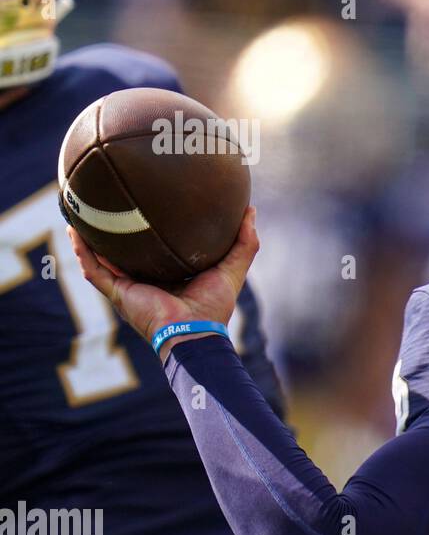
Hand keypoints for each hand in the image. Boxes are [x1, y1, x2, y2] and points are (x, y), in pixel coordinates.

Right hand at [68, 206, 259, 357]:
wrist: (194, 332)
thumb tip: (250, 210)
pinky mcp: (118, 293)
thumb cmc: (214, 306)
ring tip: (82, 211)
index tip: (152, 204)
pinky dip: (82, 251)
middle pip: (127, 251)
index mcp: (171, 275)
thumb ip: (245, 242)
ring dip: (91, 237)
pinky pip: (93, 269)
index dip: (154, 230)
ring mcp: (129, 286)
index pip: (159, 249)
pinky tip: (73, 230)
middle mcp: (147, 280)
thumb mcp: (233, 268)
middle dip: (118, 231)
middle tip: (112, 202)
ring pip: (103, 258)